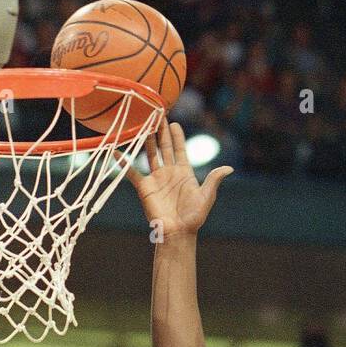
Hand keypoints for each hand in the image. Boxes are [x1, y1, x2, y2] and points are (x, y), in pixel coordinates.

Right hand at [126, 119, 232, 236]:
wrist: (178, 233)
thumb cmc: (194, 217)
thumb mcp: (206, 196)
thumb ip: (213, 180)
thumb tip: (229, 168)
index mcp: (184, 173)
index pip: (179, 149)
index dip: (177, 136)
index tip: (174, 122)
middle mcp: (169, 173)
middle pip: (164, 147)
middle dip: (161, 131)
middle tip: (157, 114)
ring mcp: (156, 179)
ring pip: (150, 154)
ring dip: (146, 139)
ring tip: (143, 123)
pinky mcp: (145, 187)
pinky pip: (132, 172)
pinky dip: (124, 163)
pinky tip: (117, 151)